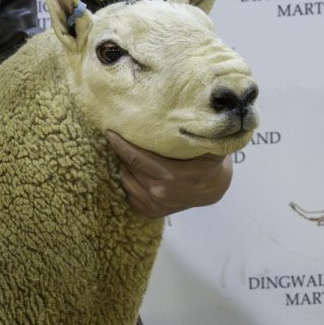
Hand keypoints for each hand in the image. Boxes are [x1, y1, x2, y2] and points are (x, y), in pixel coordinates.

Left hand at [105, 130, 233, 218]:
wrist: (214, 188)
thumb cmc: (210, 161)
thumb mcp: (209, 145)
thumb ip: (198, 132)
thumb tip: (188, 112)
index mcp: (174, 176)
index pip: (137, 158)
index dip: (121, 144)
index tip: (109, 131)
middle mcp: (161, 193)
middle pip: (128, 168)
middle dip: (120, 152)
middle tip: (117, 137)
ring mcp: (155, 205)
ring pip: (126, 181)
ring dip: (123, 166)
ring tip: (126, 153)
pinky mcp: (151, 212)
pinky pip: (130, 194)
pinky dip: (129, 181)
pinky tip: (134, 170)